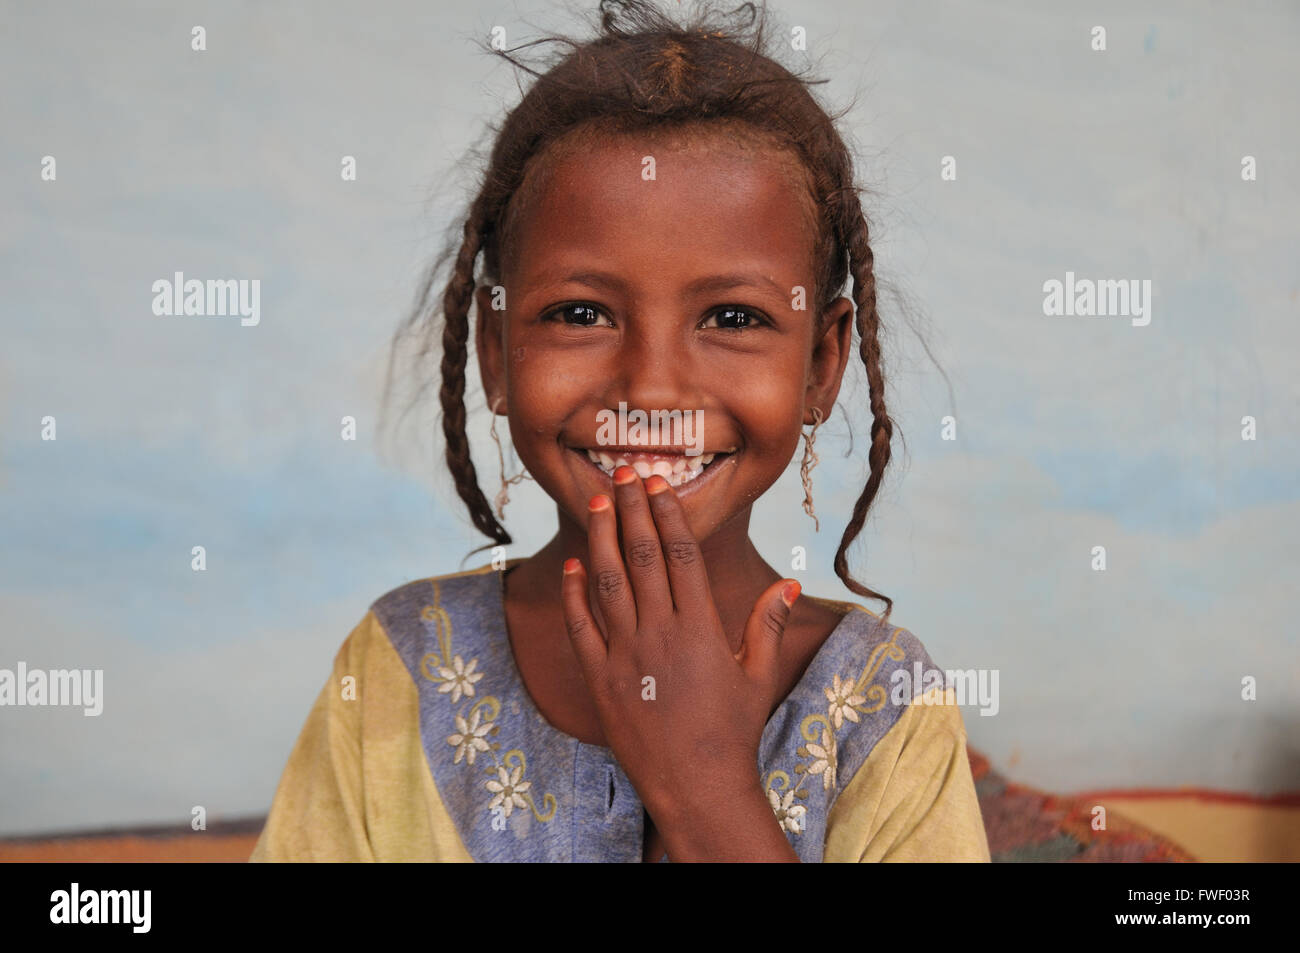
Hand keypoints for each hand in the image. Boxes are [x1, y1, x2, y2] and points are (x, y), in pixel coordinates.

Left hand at [559, 464, 800, 823]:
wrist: (695, 785)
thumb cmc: (731, 730)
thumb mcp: (757, 674)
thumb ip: (769, 624)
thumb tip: (790, 581)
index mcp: (700, 627)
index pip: (681, 555)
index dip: (667, 515)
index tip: (658, 485)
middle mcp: (660, 633)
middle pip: (641, 557)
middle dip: (631, 510)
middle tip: (623, 473)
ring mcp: (625, 655)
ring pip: (608, 582)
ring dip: (601, 538)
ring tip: (598, 502)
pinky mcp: (598, 679)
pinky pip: (581, 626)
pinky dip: (575, 593)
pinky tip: (572, 563)